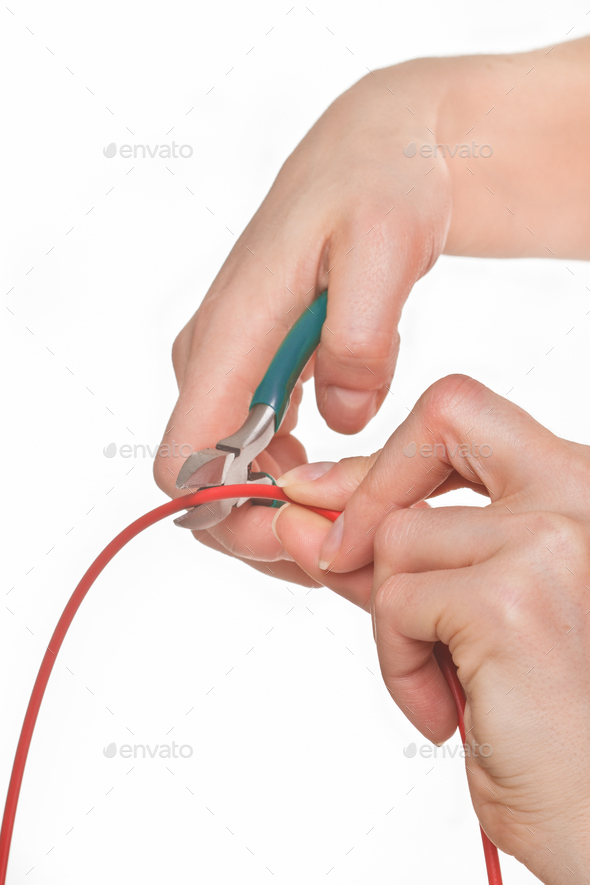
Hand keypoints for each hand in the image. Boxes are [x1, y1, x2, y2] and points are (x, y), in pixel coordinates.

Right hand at [155, 37, 589, 582]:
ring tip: (357, 506)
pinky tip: (344, 477)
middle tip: (349, 531)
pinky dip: (294, 479)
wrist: (375, 158)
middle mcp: (213, 357)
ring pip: (230, 474)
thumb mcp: (385, 246)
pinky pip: (255, 448)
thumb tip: (345, 416)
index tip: (306, 528)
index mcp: (230, 334)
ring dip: (285, 508)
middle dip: (268, 526)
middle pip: (206, 484)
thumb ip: (361, 338)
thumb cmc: (379, 188)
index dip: (233, 518)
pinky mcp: (252, 368)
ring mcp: (229, 364)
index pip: (184, 459)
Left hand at [274, 375, 589, 881]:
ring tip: (440, 675)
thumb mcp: (462, 612)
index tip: (335, 495)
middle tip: (339, 556)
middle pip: (443, 416)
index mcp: (573, 492)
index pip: (467, 413)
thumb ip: (393, 555)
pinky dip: (400, 661)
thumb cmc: (544, 723)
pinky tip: (446, 704)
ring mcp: (551, 540)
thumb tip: (307, 515)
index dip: (392, 452)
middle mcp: (577, 498)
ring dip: (393, 621)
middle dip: (370, 487)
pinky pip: (395, 599)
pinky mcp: (511, 597)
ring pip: (397, 535)